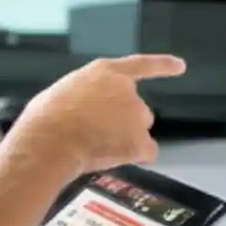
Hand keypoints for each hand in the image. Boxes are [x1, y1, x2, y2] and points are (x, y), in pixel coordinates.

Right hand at [4, 55, 186, 175]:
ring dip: (126, 140)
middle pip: (137, 110)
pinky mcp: (139, 140)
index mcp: (105, 73)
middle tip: (97, 136)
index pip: (140, 65)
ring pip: (139, 132)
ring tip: (98, 148)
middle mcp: (126, 90)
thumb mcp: (62, 93)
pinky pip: (145, 152)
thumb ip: (83, 97)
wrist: (49, 141)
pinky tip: (113, 160)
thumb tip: (82, 112)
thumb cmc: (45, 118)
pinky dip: (134, 157)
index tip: (181, 65)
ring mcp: (135, 115)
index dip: (162, 65)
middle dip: (124, 123)